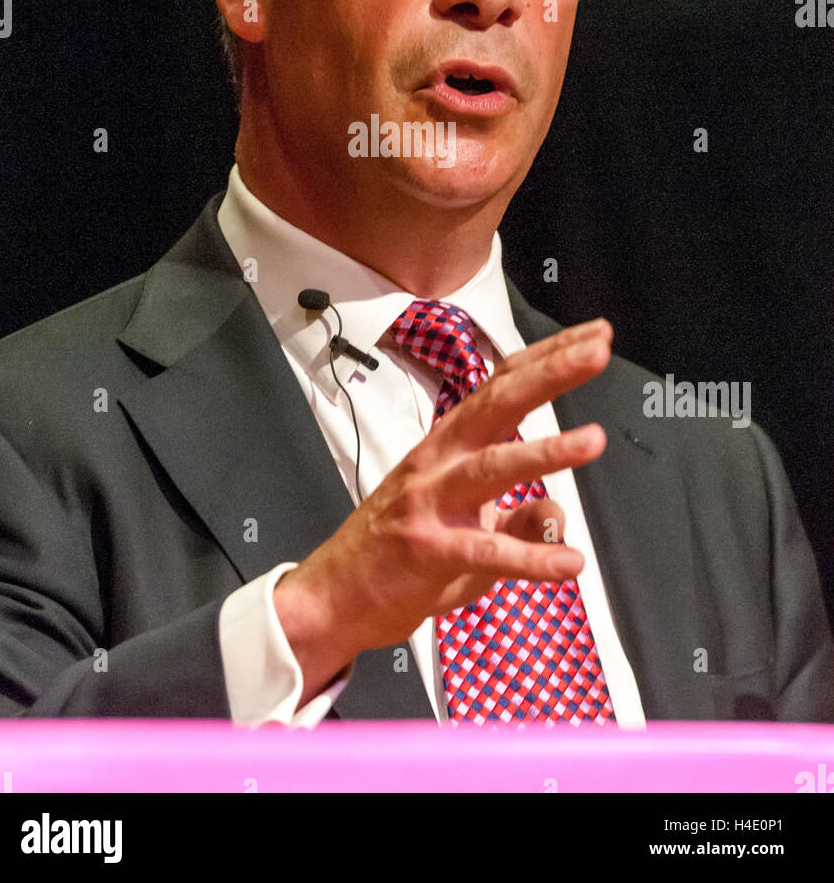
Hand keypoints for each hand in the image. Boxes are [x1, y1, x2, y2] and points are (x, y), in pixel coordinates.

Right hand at [274, 316, 611, 701]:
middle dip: (550, 375)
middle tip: (597, 351)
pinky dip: (530, 558)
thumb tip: (558, 511)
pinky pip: (485, 552)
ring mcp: (430, 503)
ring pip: (493, 467)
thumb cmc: (398, 552)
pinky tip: (569, 563)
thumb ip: (516, 518)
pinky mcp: (428, 552)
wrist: (334, 596)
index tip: (594, 335)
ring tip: (593, 440)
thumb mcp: (466, 529)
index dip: (548, 358)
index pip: (503, 386)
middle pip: (498, 405)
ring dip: (545, 452)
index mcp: (449, 443)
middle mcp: (440, 461)